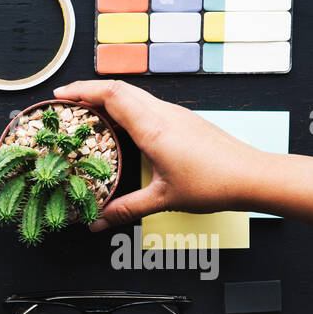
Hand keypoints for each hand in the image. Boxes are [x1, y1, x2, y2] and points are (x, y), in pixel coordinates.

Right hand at [53, 79, 266, 230]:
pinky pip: (147, 106)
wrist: (253, 176)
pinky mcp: (184, 121)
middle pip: (120, 89)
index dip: (82, 90)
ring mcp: (176, 114)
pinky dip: (125, 109)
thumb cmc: (212, 184)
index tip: (60, 95)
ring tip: (87, 114)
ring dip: (108, 99)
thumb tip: (97, 224)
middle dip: (89, 91)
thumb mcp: (162, 200)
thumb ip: (125, 210)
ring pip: (135, 95)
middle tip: (65, 103)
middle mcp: (163, 114)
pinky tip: (119, 127)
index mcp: (153, 128)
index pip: (111, 95)